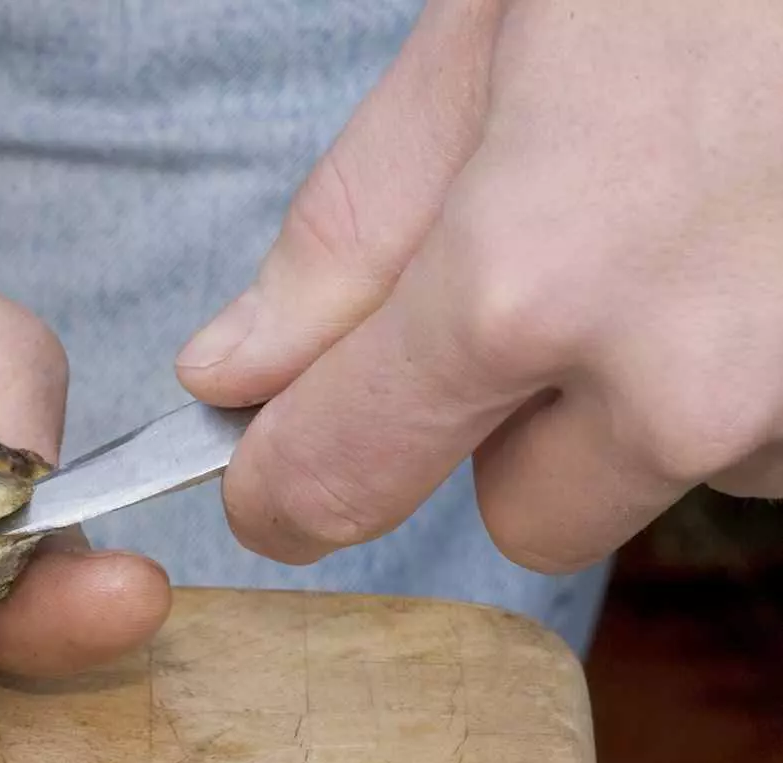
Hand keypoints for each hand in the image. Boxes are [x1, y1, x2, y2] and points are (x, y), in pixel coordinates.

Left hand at [177, 0, 782, 573]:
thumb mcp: (500, 27)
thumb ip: (357, 222)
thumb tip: (234, 372)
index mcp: (531, 278)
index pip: (341, 478)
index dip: (286, 485)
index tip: (272, 476)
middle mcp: (681, 380)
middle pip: (524, 514)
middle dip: (511, 423)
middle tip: (560, 263)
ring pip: (670, 471)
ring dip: (657, 384)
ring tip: (707, 206)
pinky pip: (781, 439)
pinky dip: (762, 362)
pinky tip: (778, 231)